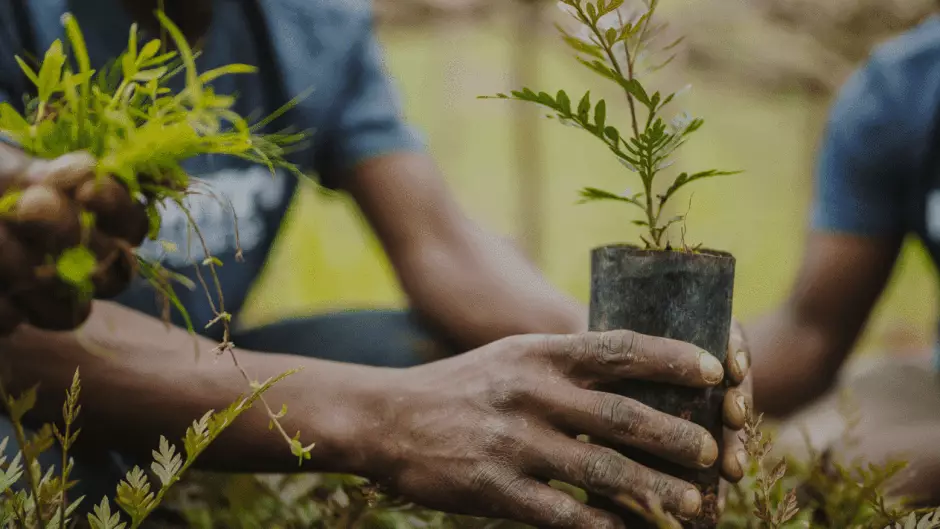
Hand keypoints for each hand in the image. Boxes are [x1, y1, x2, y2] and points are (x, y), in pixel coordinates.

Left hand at [0, 144, 148, 333]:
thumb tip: (86, 172)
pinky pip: (11, 320)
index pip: (130, 225)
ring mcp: (40, 294)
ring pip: (67, 311)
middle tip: (24, 209)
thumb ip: (41, 174)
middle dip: (67, 240)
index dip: (119, 212)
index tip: (89, 191)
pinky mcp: (8, 314)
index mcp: (85, 218)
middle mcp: (74, 261)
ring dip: (19, 269)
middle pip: (112, 275)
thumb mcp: (3, 167)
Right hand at [365, 329, 750, 527]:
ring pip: (603, 469)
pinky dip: (603, 524)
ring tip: (694, 503)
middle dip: (678, 436)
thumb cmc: (462, 386)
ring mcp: (514, 441)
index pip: (619, 349)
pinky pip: (563, 511)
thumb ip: (565, 364)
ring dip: (656, 489)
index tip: (717, 370)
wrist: (390, 419)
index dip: (673, 358)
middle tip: (712, 452)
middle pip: (623, 415)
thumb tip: (632, 374)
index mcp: (539, 353)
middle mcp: (532, 392)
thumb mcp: (513, 357)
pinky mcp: (495, 487)